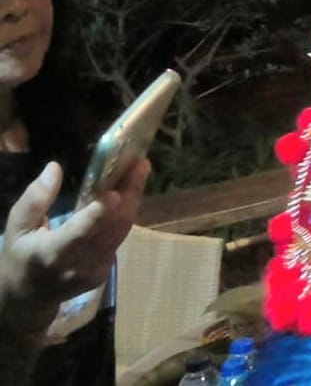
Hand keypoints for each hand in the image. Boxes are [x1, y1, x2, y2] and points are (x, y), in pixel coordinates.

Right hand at [0, 158, 149, 334]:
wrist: (27, 298)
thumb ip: (34, 199)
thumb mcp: (16, 228)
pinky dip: (126, 214)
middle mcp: (79, 263)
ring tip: (140, 170)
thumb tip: (55, 168)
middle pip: (112, 227)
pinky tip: (129, 192)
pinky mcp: (106, 271)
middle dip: (130, 193)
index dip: (99, 213)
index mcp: (52, 253)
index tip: (115, 192)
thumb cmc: (20, 256)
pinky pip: (120, 237)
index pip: (79, 232)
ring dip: (133, 199)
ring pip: (122, 230)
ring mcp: (97, 269)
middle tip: (140, 164)